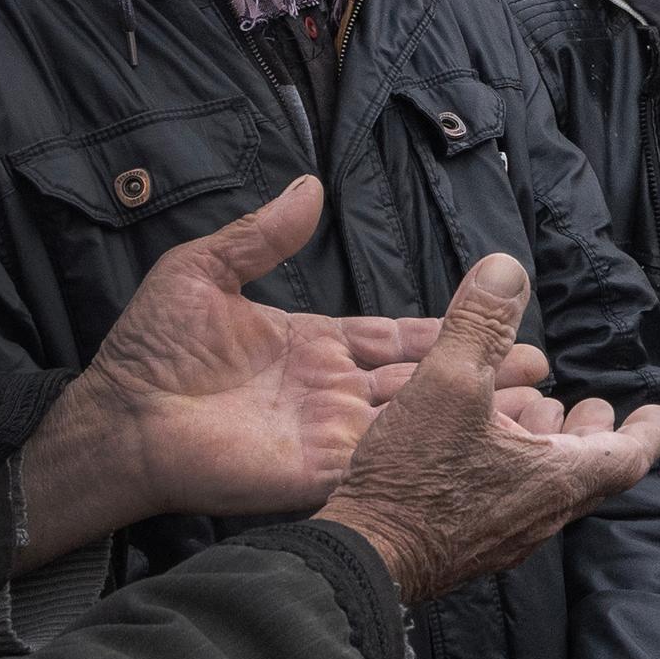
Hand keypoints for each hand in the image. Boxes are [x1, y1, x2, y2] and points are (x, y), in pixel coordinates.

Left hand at [22, 179, 536, 565]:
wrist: (120, 420)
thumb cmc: (149, 351)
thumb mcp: (203, 272)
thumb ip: (260, 234)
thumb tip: (308, 187)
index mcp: (312, 344)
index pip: (394, 336)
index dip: (445, 326)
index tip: (496, 312)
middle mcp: (332, 390)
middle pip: (422, 379)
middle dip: (479, 371)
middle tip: (539, 365)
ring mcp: (332, 433)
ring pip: (419, 421)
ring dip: (472, 416)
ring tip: (533, 410)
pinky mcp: (323, 470)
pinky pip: (391, 459)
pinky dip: (437, 454)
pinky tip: (483, 447)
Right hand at [320, 254, 659, 604]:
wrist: (364, 560)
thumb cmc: (412, 479)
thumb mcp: (446, 383)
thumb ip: (479, 325)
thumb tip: (507, 270)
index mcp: (557, 480)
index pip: (628, 455)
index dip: (648, 429)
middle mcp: (542, 514)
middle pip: (586, 469)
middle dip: (590, 432)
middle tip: (590, 404)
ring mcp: (506, 535)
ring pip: (546, 485)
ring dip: (548, 446)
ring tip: (536, 410)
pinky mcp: (471, 544)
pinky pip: (510, 499)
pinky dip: (513, 466)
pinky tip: (482, 446)